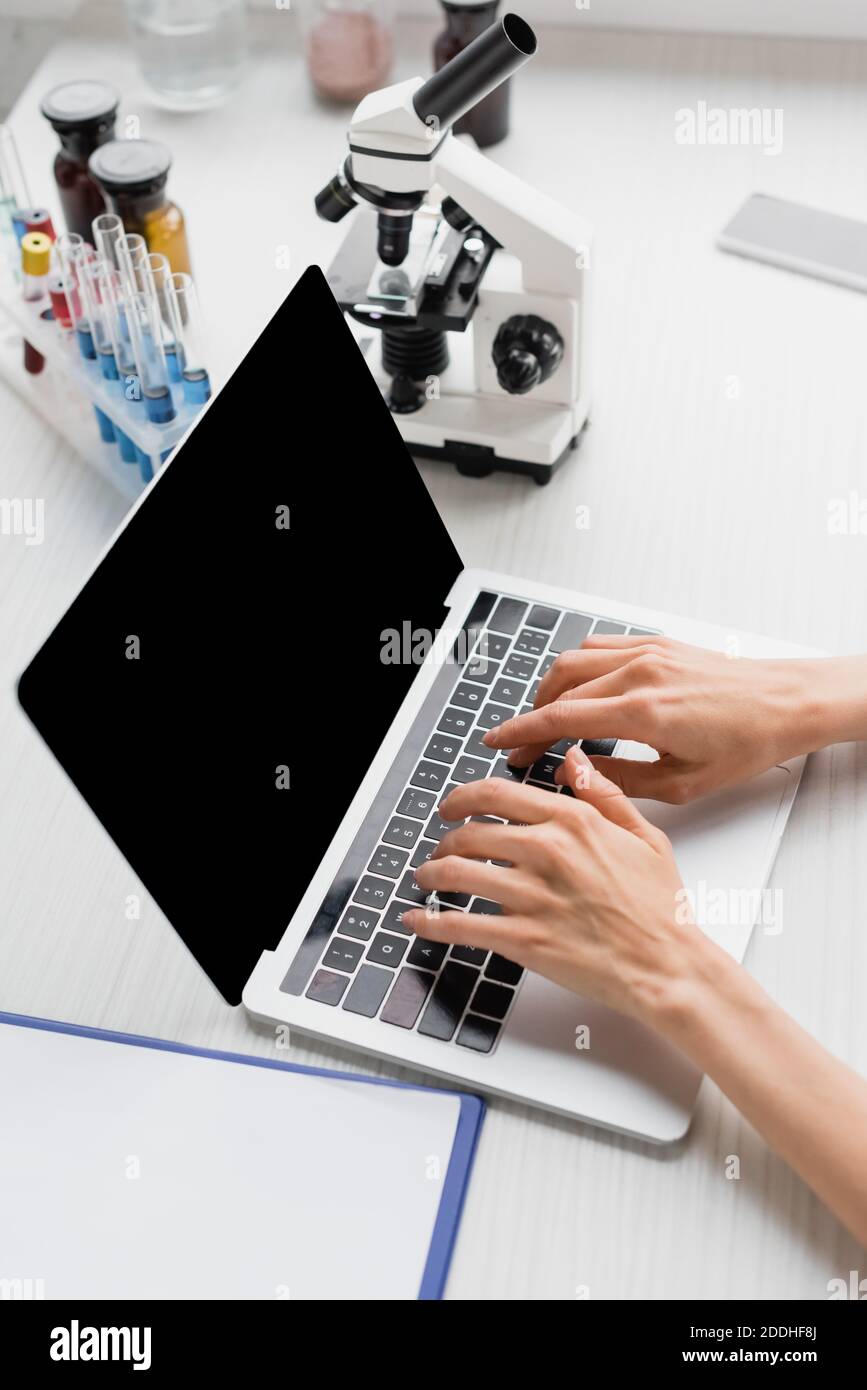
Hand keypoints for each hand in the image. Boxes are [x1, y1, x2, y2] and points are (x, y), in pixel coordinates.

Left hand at [402, 747, 712, 1028]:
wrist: (668, 966)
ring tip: (427, 878)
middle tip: (439, 849)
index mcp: (572, 822)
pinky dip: (430, 922)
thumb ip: (604, 794)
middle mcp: (547, 851)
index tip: (451, 807)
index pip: (496, 794)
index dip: (461, 798)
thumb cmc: (661, 907)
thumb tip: (574, 760)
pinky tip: (417, 920)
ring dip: (432, 875)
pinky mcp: (522, 939)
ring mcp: (532, 896)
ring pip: (457, 874)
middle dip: (445, 840)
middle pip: (469, 833)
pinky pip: (460, 925)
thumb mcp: (643, 836)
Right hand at [482, 635, 864, 803]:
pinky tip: (579, 689)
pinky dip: (578, 667)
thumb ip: (619, 780)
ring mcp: (648, 653)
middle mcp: (640, 674)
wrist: (787, 703)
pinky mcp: (658, 644)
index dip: (520, 732)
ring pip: (573, 662)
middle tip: (521, 746)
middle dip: (530, 718)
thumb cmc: (747, 743)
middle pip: (558, 689)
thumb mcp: (682, 783)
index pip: (560, 718)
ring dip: (550, 690)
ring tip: (545, 719)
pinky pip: (600, 647)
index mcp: (643, 711)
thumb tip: (576, 775)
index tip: (497, 743)